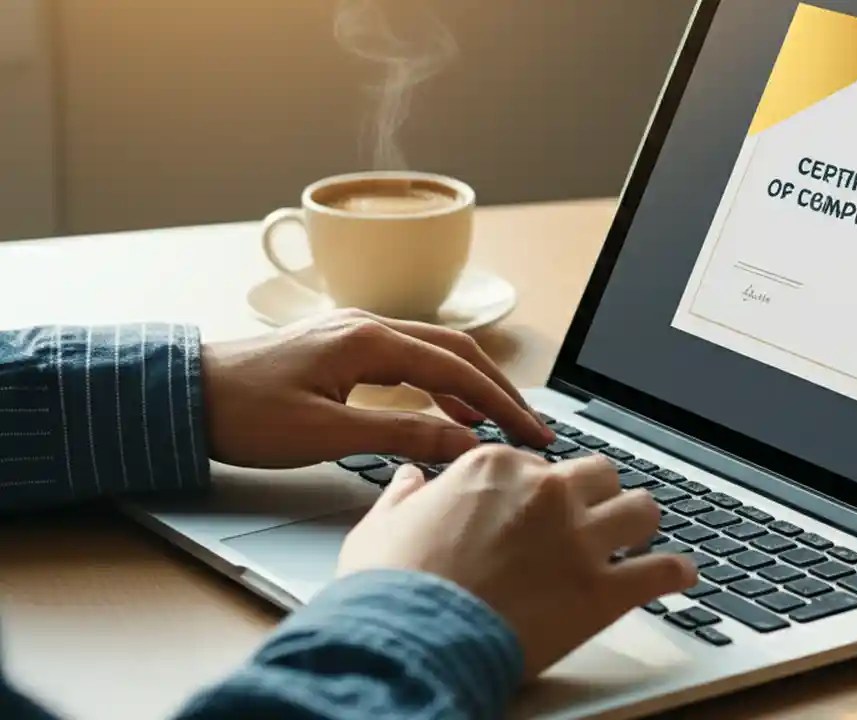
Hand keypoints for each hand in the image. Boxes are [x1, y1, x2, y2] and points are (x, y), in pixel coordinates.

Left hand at [201, 309, 552, 467]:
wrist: (179, 396)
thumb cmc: (242, 414)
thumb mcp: (326, 435)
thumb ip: (402, 435)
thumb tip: (464, 443)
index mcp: (368, 341)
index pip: (457, 369)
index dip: (502, 404)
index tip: (534, 434)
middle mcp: (367, 326)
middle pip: (456, 351)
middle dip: (500, 390)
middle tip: (533, 427)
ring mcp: (354, 333)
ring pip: (435, 352)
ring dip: (473, 384)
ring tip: (501, 422)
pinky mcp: (341, 348)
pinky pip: (409, 359)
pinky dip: (440, 382)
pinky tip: (448, 408)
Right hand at [337, 449, 697, 677]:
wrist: (412, 643)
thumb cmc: (391, 588)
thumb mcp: (380, 527)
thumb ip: (404, 496)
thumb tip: (411, 480)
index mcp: (495, 468)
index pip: (537, 461)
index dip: (537, 488)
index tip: (536, 508)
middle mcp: (545, 492)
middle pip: (599, 474)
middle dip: (597, 494)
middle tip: (591, 517)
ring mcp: (579, 540)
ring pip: (642, 509)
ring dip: (639, 524)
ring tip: (637, 539)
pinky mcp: (603, 590)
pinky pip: (662, 570)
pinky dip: (676, 573)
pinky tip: (681, 576)